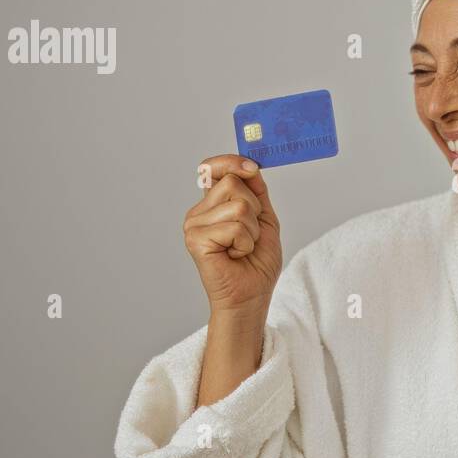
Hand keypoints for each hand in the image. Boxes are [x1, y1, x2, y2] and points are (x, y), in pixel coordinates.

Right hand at [184, 155, 282, 315]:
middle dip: (254, 210)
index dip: (232, 161)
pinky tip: (235, 255)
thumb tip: (249, 164)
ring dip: (252, 230)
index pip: (214, 168)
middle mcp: (198, 211)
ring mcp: (194, 225)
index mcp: (212, 204)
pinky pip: (234, 226)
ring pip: (238, 205)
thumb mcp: (263, 217)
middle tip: (249, 235)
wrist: (251, 295)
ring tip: (242, 247)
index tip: (252, 168)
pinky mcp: (196, 239)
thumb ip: (255, 189)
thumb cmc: (256, 261)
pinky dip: (245, 243)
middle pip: (233, 183)